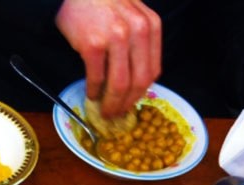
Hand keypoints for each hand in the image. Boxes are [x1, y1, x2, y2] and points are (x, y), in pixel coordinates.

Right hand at [56, 0, 161, 117]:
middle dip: (127, 104)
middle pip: (138, 82)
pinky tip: (91, 94)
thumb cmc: (104, 3)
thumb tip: (136, 80)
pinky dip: (93, 91)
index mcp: (151, 27)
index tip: (131, 103)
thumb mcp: (132, 15)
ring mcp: (115, 37)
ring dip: (111, 103)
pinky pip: (96, 77)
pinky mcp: (93, 44)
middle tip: (116, 114)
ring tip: (104, 110)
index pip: (152, 71)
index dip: (141, 93)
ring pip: (119, 84)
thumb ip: (139, 41)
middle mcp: (137, 32)